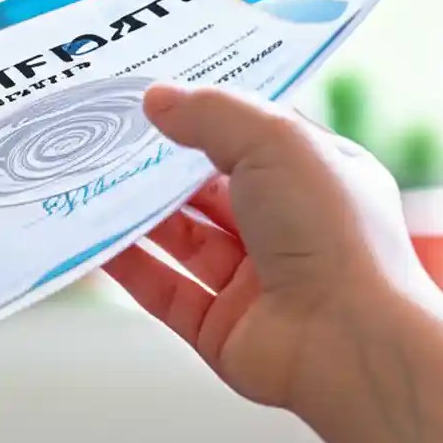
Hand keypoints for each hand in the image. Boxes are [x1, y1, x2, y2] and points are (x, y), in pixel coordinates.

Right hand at [103, 83, 439, 409]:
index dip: (209, 115)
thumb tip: (157, 98)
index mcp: (318, 180)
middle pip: (210, 190)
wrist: (349, 345)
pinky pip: (163, 289)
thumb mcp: (275, 143)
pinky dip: (129, 266)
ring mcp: (254, 281)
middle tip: (110, 141)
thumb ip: (212, 114)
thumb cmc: (335, 237)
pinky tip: (97, 240)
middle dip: (162, 168)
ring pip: (183, 240)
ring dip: (139, 215)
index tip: (157, 97)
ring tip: (92, 184)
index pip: (255, 138)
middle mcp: (289, 230)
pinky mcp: (220, 327)